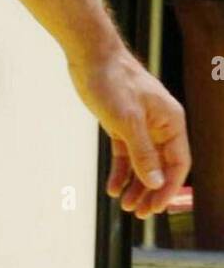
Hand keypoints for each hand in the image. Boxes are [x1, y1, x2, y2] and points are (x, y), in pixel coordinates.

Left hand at [67, 46, 189, 217]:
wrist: (89, 54)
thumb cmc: (113, 80)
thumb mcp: (127, 120)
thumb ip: (142, 152)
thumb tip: (155, 181)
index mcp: (171, 122)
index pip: (178, 163)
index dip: (168, 187)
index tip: (156, 207)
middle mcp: (159, 125)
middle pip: (160, 166)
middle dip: (151, 191)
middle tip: (138, 213)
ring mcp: (140, 125)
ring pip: (142, 163)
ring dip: (135, 185)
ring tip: (126, 205)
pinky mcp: (121, 123)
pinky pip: (125, 153)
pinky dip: (121, 170)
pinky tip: (113, 188)